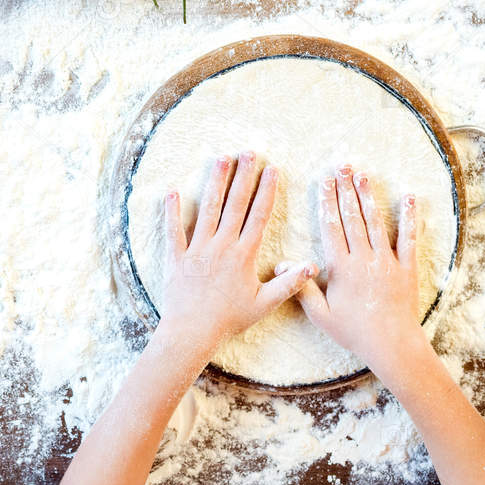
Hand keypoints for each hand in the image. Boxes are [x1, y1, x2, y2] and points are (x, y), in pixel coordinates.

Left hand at [158, 152, 313, 350]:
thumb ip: (288, 283)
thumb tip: (313, 266)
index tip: (272, 169)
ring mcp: (197, 249)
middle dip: (243, 176)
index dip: (266, 190)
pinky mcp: (176, 257)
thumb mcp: (264, 304)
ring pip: (207, 209)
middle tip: (248, 152)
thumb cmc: (229, 320)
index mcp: (244, 255)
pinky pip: (173, 230)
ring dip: (214, 182)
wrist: (192, 332)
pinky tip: (172, 191)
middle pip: (235, 204)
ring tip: (220, 158)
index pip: (259, 215)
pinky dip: (171, 211)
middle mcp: (221, 245)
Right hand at [296, 168, 432, 381]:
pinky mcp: (406, 267)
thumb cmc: (354, 332)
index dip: (326, 202)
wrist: (392, 345)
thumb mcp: (321, 316)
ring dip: (368, 196)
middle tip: (341, 166)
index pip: (332, 227)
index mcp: (341, 268)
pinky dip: (409, 216)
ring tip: (362, 174)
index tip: (323, 181)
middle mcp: (363, 259)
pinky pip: (408, 238)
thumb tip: (283, 264)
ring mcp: (387, 261)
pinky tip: (408, 196)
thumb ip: (302, 288)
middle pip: (352, 217)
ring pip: (375, 222)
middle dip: (345, 190)